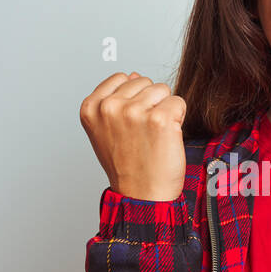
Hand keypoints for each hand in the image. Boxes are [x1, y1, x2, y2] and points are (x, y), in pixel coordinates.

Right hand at [79, 72, 187, 201]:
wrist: (142, 196)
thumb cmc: (128, 167)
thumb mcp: (107, 130)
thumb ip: (115, 100)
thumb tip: (133, 75)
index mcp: (91, 108)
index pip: (122, 78)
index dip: (133, 99)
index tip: (131, 124)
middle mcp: (109, 107)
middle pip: (144, 81)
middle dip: (149, 103)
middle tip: (144, 133)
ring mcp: (133, 112)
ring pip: (163, 89)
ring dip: (164, 110)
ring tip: (155, 135)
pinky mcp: (159, 119)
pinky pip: (178, 102)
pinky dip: (179, 119)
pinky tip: (167, 138)